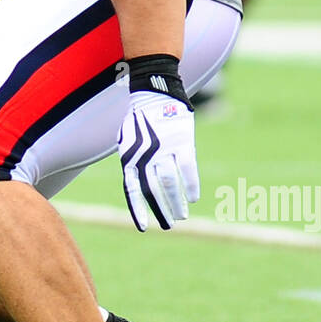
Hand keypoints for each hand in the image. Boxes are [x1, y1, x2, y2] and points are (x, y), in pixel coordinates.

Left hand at [118, 91, 199, 230]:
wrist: (154, 94)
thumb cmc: (140, 121)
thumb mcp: (127, 143)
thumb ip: (132, 164)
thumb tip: (137, 187)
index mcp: (130, 158)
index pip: (132, 190)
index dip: (138, 209)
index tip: (143, 227)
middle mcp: (145, 156)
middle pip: (153, 190)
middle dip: (161, 210)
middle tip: (168, 225)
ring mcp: (164, 149)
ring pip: (170, 183)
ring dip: (176, 201)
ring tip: (180, 216)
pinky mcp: (182, 142)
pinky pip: (187, 169)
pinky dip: (190, 185)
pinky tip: (192, 198)